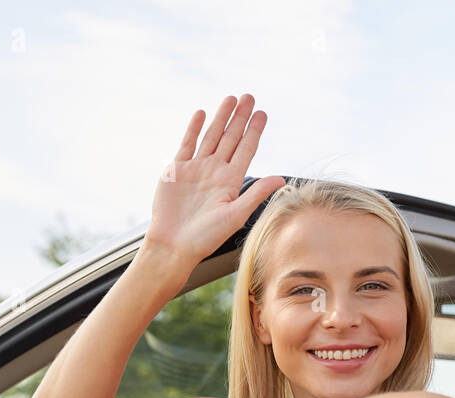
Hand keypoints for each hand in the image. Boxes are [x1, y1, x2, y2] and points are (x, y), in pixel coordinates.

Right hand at [143, 94, 286, 266]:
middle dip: (240, 118)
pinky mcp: (177, 170)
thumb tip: (281, 178)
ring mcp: (196, 169)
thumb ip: (256, 194)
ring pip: (211, 137)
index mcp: (231, 182)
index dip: (254, 131)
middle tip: (249, 96)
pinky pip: (187, 144)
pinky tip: (202, 114)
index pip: (246, 150)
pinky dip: (194, 129)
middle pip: (231, 138)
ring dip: (220, 118)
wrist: (173, 245)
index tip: (262, 113)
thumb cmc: (205, 237)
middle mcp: (215, 172)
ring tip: (231, 99)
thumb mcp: (235, 215)